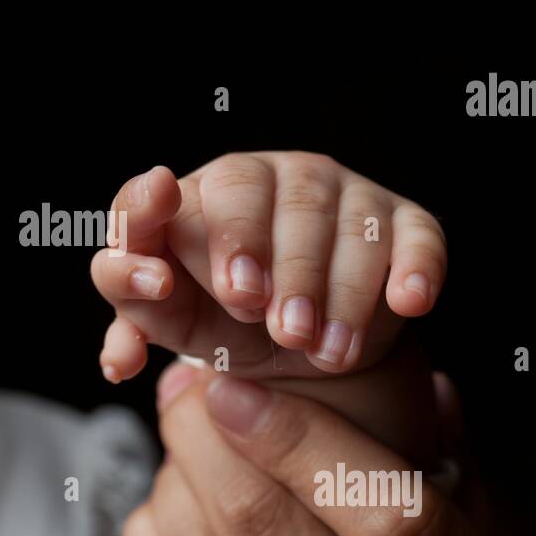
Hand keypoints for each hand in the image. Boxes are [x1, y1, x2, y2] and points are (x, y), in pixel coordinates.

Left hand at [90, 154, 446, 380]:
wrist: (305, 339)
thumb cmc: (223, 319)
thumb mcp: (175, 320)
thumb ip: (139, 321)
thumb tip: (119, 358)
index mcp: (198, 195)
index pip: (170, 195)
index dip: (157, 223)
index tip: (160, 278)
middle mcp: (268, 177)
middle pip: (260, 195)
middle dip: (271, 263)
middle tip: (273, 326)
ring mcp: (340, 193)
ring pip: (339, 220)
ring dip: (335, 288)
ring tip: (322, 349)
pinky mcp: (403, 221)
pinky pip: (416, 235)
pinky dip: (415, 266)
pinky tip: (408, 302)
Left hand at [122, 362, 525, 535]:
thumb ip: (452, 475)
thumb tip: (424, 386)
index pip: (389, 519)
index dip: (304, 442)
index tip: (241, 388)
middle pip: (265, 527)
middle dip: (206, 436)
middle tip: (190, 388)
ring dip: (175, 477)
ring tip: (183, 437)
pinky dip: (156, 531)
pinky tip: (173, 498)